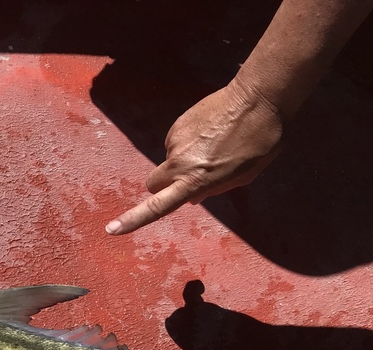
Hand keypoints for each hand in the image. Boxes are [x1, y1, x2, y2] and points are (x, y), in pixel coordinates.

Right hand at [105, 80, 284, 234]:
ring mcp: (176, 141)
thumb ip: (215, 189)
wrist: (257, 97)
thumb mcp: (243, 175)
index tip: (112, 229)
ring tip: (214, 145)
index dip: (133, 220)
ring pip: (170, 161)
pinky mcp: (178, 124)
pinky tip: (211, 132)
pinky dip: (189, 142)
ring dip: (184, 160)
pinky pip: (177, 141)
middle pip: (154, 184)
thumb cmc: (260, 140)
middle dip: (163, 186)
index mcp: (196, 180)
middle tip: (188, 178)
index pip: (157, 206)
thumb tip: (193, 197)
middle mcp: (179, 163)